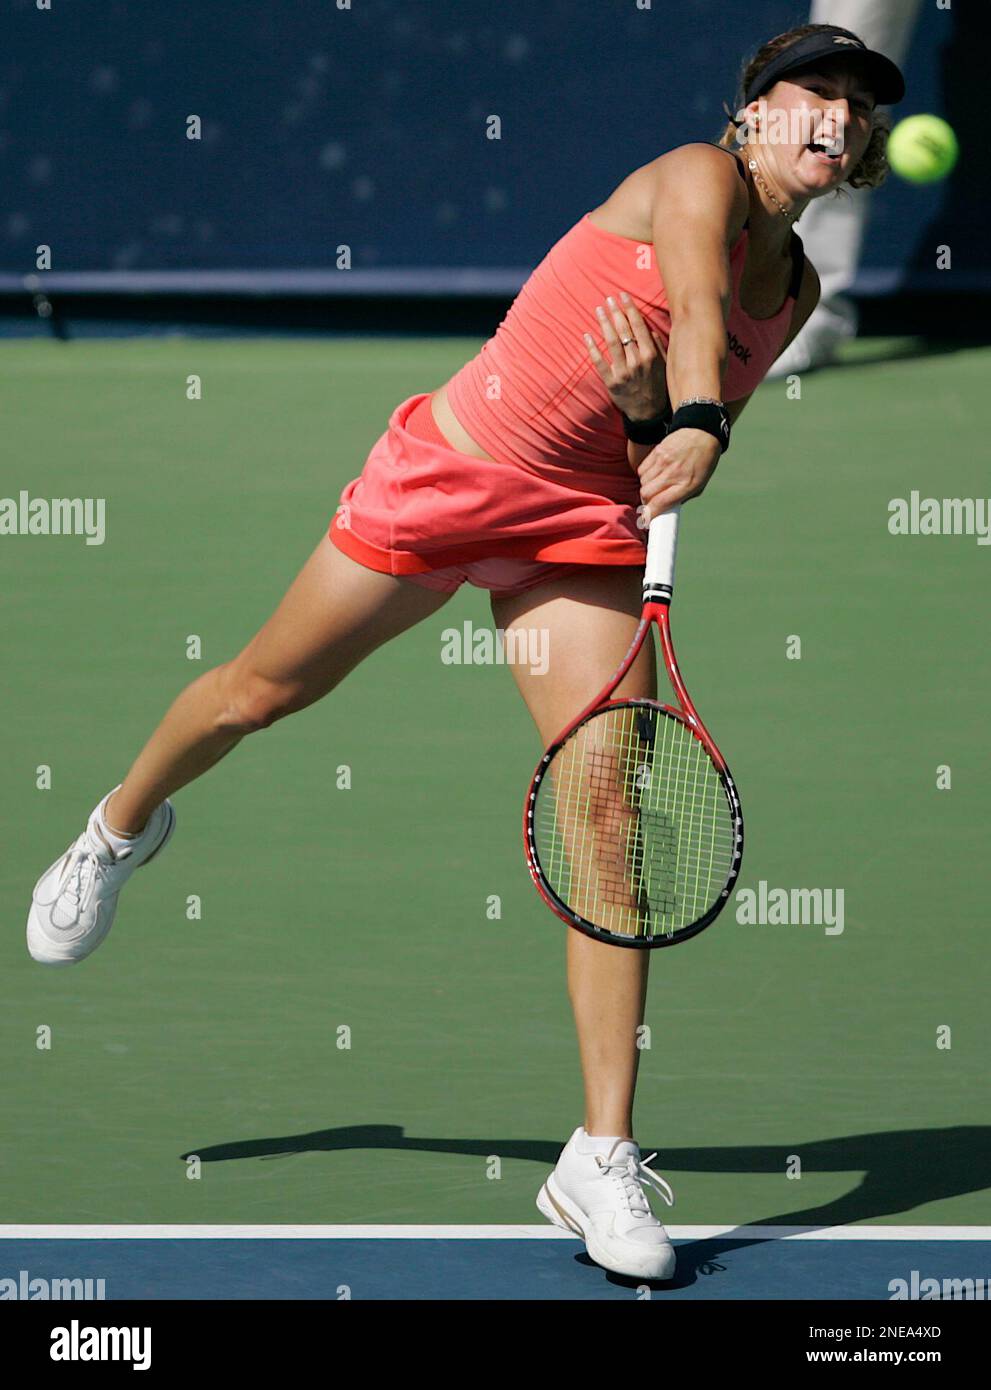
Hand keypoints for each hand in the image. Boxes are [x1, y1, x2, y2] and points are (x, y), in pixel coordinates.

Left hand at [584, 292, 667, 421]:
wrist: (649, 413)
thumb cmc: (658, 386)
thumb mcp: (664, 365)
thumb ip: (657, 345)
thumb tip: (648, 328)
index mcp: (651, 354)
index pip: (638, 326)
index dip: (629, 308)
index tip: (622, 296)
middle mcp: (637, 361)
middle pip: (623, 331)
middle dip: (615, 312)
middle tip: (608, 299)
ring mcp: (623, 372)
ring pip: (611, 343)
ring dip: (604, 324)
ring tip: (599, 310)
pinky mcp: (611, 383)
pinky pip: (599, 363)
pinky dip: (592, 348)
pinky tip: (587, 335)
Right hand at [637, 428, 720, 521]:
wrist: (702, 432)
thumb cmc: (703, 462)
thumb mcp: (699, 484)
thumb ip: (681, 497)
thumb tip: (663, 509)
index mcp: (687, 484)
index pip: (660, 503)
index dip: (650, 514)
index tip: (646, 520)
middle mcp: (673, 473)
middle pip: (646, 494)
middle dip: (646, 502)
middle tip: (652, 502)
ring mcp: (663, 461)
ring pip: (643, 482)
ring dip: (646, 488)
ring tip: (656, 486)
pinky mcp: (657, 452)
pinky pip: (642, 470)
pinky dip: (645, 476)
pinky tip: (654, 474)